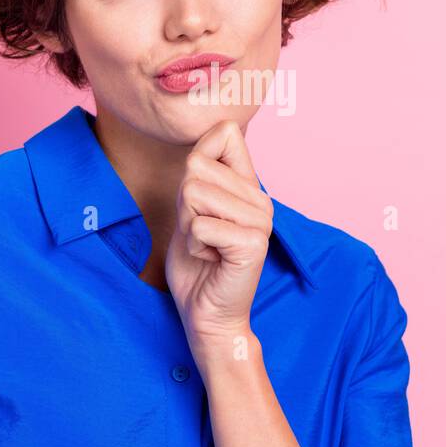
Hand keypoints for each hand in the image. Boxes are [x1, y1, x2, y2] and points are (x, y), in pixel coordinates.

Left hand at [165, 118, 272, 347]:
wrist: (206, 313)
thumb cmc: (196, 264)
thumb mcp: (190, 208)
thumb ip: (199, 174)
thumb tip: (207, 137)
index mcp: (250, 185)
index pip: (225, 133)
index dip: (198, 159)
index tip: (200, 200)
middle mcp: (261, 198)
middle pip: (195, 168)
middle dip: (184, 204)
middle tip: (202, 234)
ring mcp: (261, 220)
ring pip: (195, 194)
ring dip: (188, 225)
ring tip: (207, 246)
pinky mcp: (253, 242)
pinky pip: (201, 225)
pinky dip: (195, 245)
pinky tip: (212, 260)